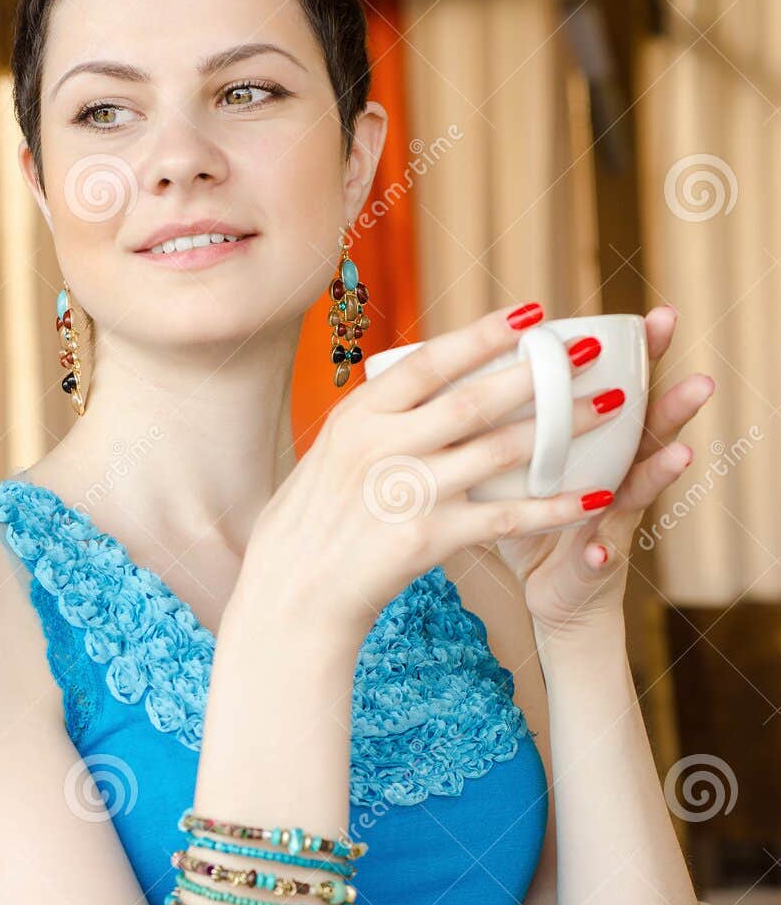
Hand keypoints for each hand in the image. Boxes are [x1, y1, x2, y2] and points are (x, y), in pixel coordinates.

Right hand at [250, 304, 647, 652]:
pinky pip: (505, 517)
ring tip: (611, 406)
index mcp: (359, 416)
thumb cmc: (312, 521)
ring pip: (500, 450)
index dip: (485, 335)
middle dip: (539, 372)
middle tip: (589, 350)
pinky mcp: (427, 539)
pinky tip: (594, 495)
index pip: (431, 362)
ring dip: (563, 427)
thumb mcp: (332, 453)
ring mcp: (408, 492)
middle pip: (476, 400)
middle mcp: (384, 446)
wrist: (293, 592)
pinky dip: (553, 507)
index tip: (533, 312)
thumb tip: (424, 379)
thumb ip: (380, 419)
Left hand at [492, 306, 715, 636]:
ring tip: (681, 454)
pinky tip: (601, 548)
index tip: (656, 317)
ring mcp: (611, 521)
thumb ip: (511, 424)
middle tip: (699, 380)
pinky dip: (601, 553)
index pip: (624, 393)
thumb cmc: (533, 521)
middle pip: (649, 433)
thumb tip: (477, 364)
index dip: (644, 358)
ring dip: (661, 473)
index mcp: (596, 448)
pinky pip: (599, 558)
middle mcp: (615, 478)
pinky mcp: (595, 565)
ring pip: (641, 491)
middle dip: (674, 403)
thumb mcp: (522, 467)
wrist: (549, 593)